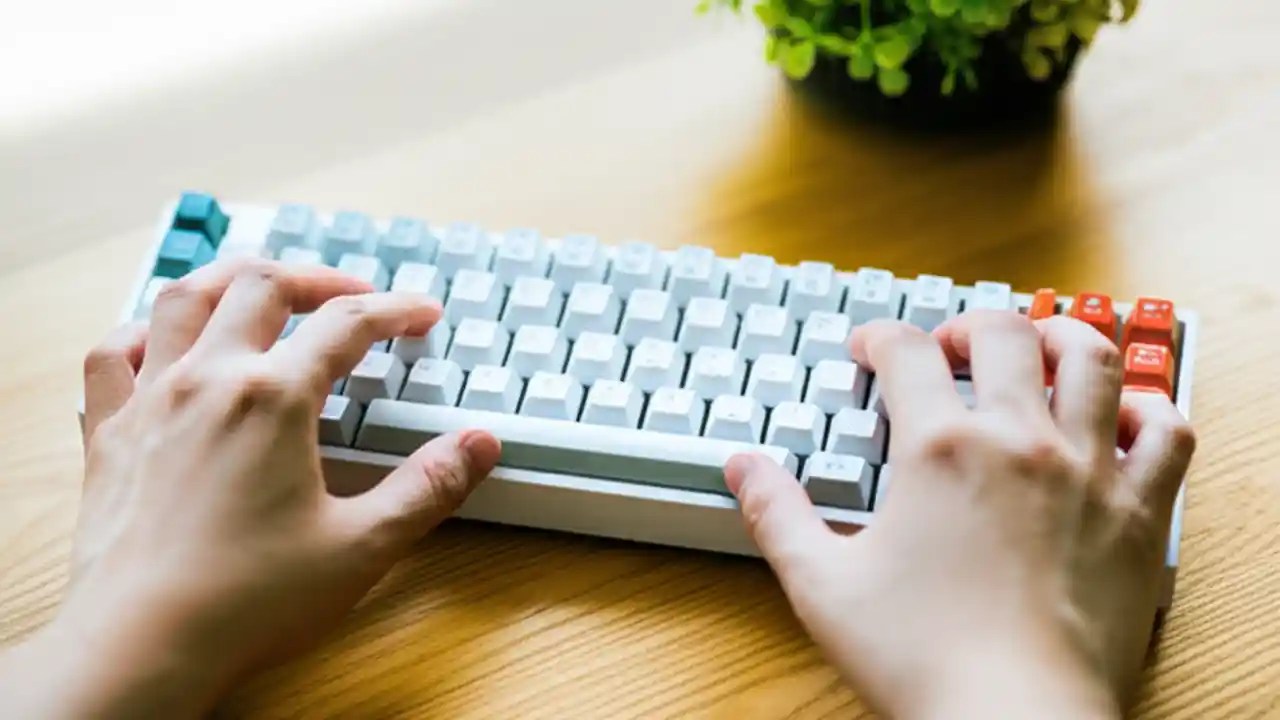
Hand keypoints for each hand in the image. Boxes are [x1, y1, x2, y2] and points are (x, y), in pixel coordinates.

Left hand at [0, 259, 499, 718]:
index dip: (395, 310)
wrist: (139, 647)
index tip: (422, 314)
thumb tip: (479, 445)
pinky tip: (164, 340)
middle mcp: (207, 381)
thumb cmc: (244, 603)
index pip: (347, 324)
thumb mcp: (361, 547)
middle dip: (318, 278)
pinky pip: (114, 353)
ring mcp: (150, 400)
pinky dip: (143, 330)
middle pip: (263, 286)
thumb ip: (427, 488)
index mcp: (272, 399)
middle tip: (353, 296)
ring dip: (233, 279)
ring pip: (185, 298)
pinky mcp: (110, 433)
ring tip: (266, 286)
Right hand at [725, 311, 1194, 718]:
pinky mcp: (1138, 513)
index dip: (879, 336)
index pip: (905, 351)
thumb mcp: (822, 585)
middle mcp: (1017, 441)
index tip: (870, 348)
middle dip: (966, 324)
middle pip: (1001, 332)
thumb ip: (776, 514)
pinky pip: (1167, 433)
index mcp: (938, 450)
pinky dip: (1148, 410)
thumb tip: (744, 466)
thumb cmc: (924, 660)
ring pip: (1090, 360)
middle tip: (947, 345)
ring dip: (1060, 338)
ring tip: (1037, 347)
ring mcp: (1086, 470)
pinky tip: (1122, 416)